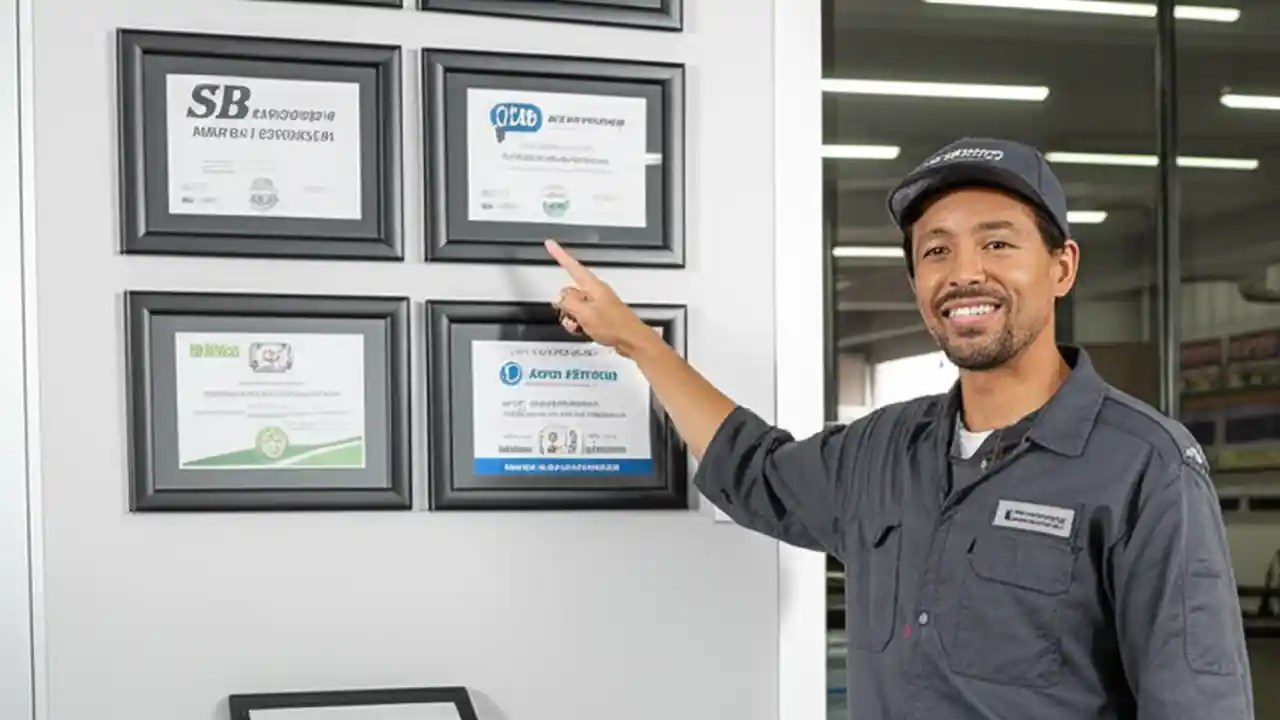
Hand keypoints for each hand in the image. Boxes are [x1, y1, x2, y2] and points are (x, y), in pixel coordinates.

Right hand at [546, 239, 652, 356]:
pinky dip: (578, 324)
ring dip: (571, 317)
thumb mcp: (585, 313)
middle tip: (571, 316)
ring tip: (580, 326)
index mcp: (592, 286)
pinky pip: (581, 316)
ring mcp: (597, 304)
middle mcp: (595, 292)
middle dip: (564, 305)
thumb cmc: (614, 326)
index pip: (572, 266)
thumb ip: (568, 302)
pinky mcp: (599, 316)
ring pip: (573, 306)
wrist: (632, 340)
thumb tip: (560, 297)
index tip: (550, 244)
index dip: (560, 254)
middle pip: (569, 291)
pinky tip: (583, 331)